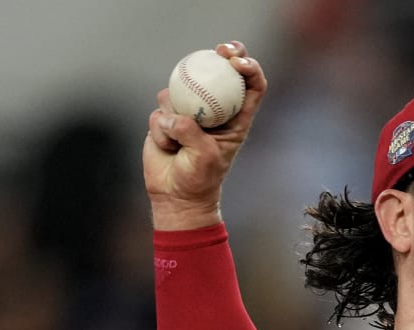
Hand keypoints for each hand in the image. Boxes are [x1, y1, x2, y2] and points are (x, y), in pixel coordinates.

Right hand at [143, 41, 267, 229]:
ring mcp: (190, 109)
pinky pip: (160, 111)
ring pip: (182, 90)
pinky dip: (161, 128)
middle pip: (223, 70)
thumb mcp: (204, 157)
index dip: (249, 67)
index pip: (252, 85)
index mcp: (237, 117)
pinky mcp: (167, 116)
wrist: (175, 195)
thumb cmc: (199, 179)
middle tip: (219, 51)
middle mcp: (215, 108)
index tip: (236, 62)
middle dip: (225, 53)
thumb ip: (191, 132)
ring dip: (177, 111)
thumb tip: (174, 115)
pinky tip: (166, 147)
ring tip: (179, 142)